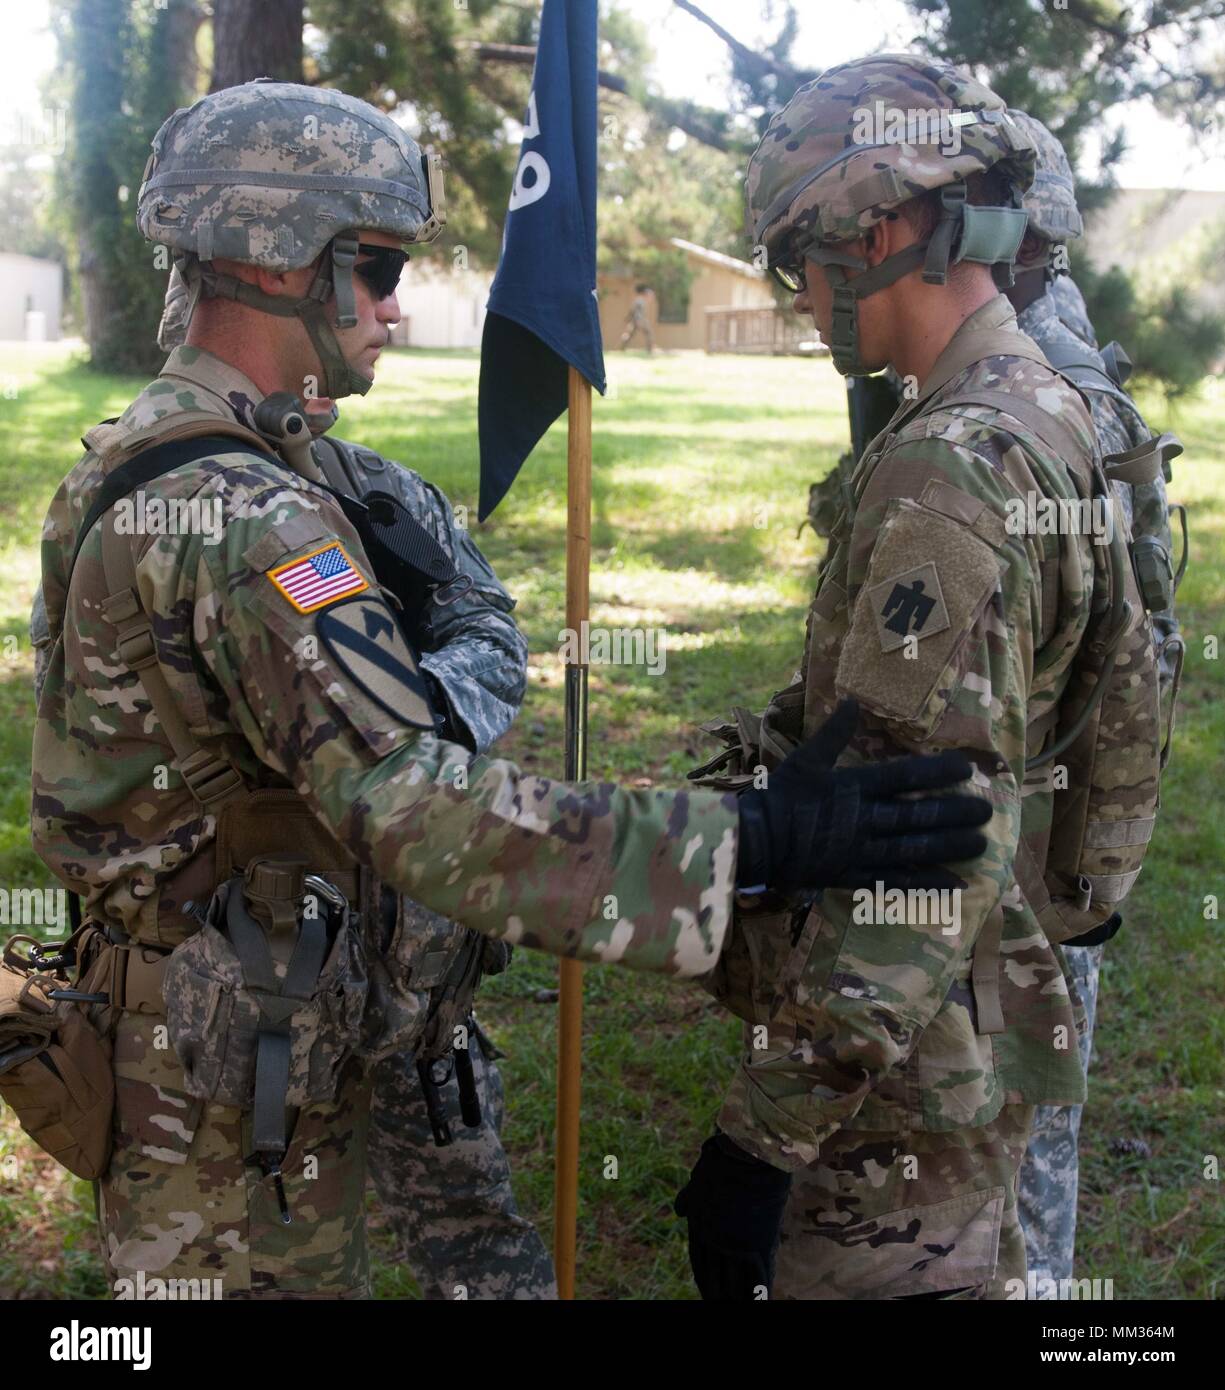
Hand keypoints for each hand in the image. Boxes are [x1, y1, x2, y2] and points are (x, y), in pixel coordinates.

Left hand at [674, 1131, 791, 1299]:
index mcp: (699, 1224)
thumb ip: (689, 1198)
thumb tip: (678, 1210)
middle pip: (715, 1275)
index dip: (703, 1278)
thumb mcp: (698, 1179)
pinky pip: (759, 1273)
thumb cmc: (721, 1160)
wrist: (745, 1154)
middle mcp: (715, 1238)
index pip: (699, 1260)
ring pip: (735, 1280)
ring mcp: (736, 1242)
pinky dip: (760, 1289)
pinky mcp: (758, 1241)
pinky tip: (762, 1300)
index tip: (707, 1290)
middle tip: (719, 1303)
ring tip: (737, 1306)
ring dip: (736, 1297)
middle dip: (717, 1293)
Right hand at [735, 698, 991, 894]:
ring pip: (912, 849)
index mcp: (852, 787)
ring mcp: (859, 850)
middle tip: (986, 811)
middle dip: (954, 813)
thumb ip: (833, 733)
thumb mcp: (804, 759)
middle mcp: (862, 819)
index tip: (967, 768)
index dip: (937, 772)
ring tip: (980, 845)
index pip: (903, 777)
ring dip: (948, 847)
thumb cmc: (779, 797)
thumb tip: (852, 701)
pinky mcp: (853, 875)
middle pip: (916, 816)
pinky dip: (923, 882)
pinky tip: (952, 883)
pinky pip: (894, 880)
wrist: (755, 841)